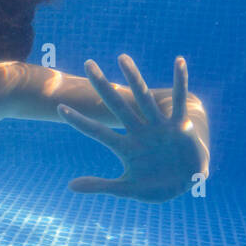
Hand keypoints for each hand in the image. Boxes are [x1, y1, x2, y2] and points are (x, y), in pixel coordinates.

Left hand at [57, 54, 208, 202]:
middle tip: (88, 64)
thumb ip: (100, 185)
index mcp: (126, 147)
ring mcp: (158, 126)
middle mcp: (139, 131)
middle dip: (102, 86)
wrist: (186, 184)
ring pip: (144, 97)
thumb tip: (69, 185)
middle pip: (117, 105)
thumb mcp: (126, 188)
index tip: (59, 108)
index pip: (97, 132)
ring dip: (134, 77)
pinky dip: (180, 82)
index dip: (79, 122)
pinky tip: (178, 61)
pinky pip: (180, 101)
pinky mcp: (180, 125)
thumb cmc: (155, 186)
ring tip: (122, 57)